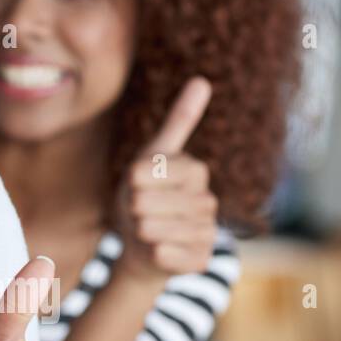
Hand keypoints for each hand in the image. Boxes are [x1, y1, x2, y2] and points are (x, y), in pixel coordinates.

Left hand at [116, 76, 217, 282]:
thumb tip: (203, 79)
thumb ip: (178, 121)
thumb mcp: (150, 156)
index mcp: (195, 171)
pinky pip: (162, 255)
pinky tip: (158, 250)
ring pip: (152, 229)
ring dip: (139, 230)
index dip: (134, 178)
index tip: (136, 183)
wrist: (142, 244)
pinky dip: (151, 253)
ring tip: (147, 229)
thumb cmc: (144, 195)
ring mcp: (208, 233)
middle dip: (132, 207)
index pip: (150, 170)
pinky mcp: (201, 261)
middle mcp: (207, 201)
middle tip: (140, 210)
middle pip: (146, 202)